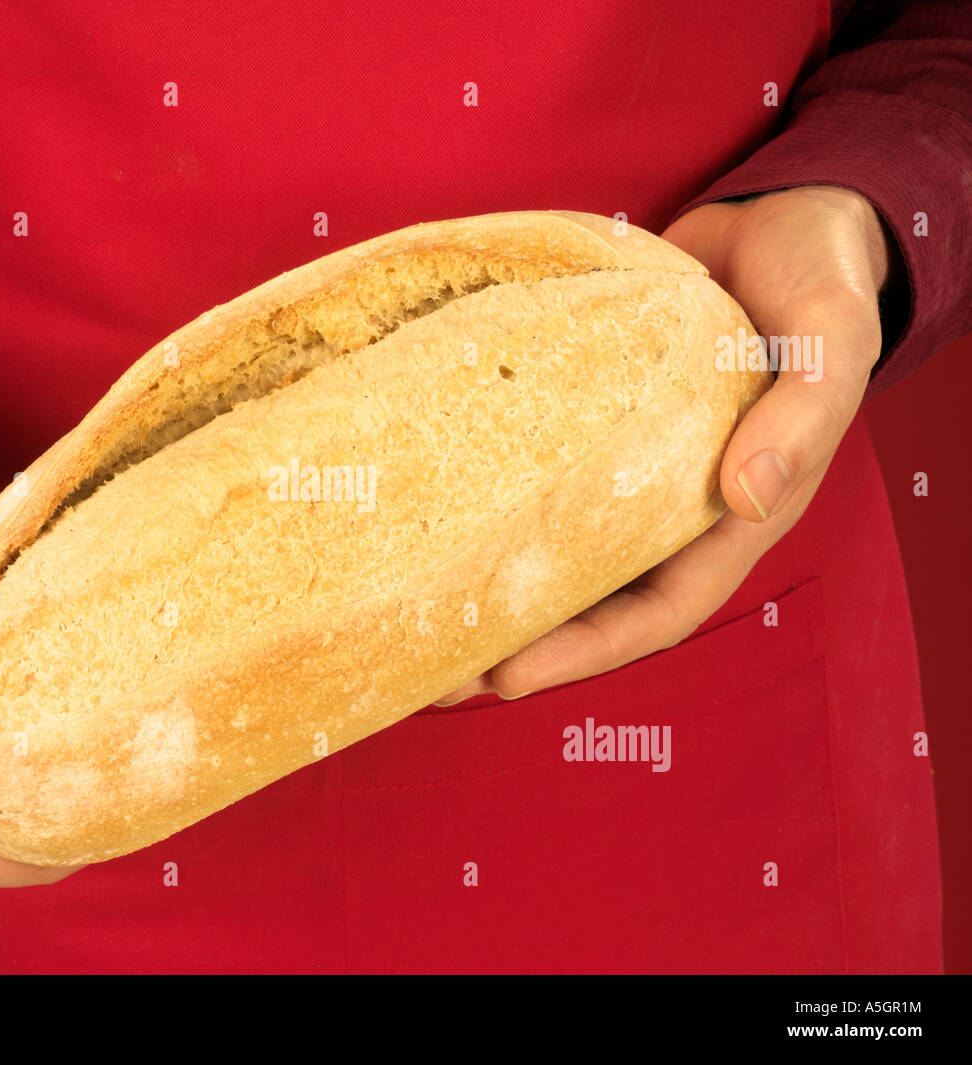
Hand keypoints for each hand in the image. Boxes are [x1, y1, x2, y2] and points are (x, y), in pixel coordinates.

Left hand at [436, 185, 890, 703]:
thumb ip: (801, 415)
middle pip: (590, 600)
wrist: (780, 222)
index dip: (585, 652)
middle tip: (431, 670)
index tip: (506, 678)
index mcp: (736, 515)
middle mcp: (675, 508)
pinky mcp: (591, 425)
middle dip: (515, 643)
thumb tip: (747, 496)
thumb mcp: (830, 341)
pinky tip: (434, 509)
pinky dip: (492, 501)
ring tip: (414, 611)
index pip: (658, 612)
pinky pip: (539, 477)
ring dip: (491, 586)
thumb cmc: (819, 281)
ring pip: (555, 548)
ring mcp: (628, 470)